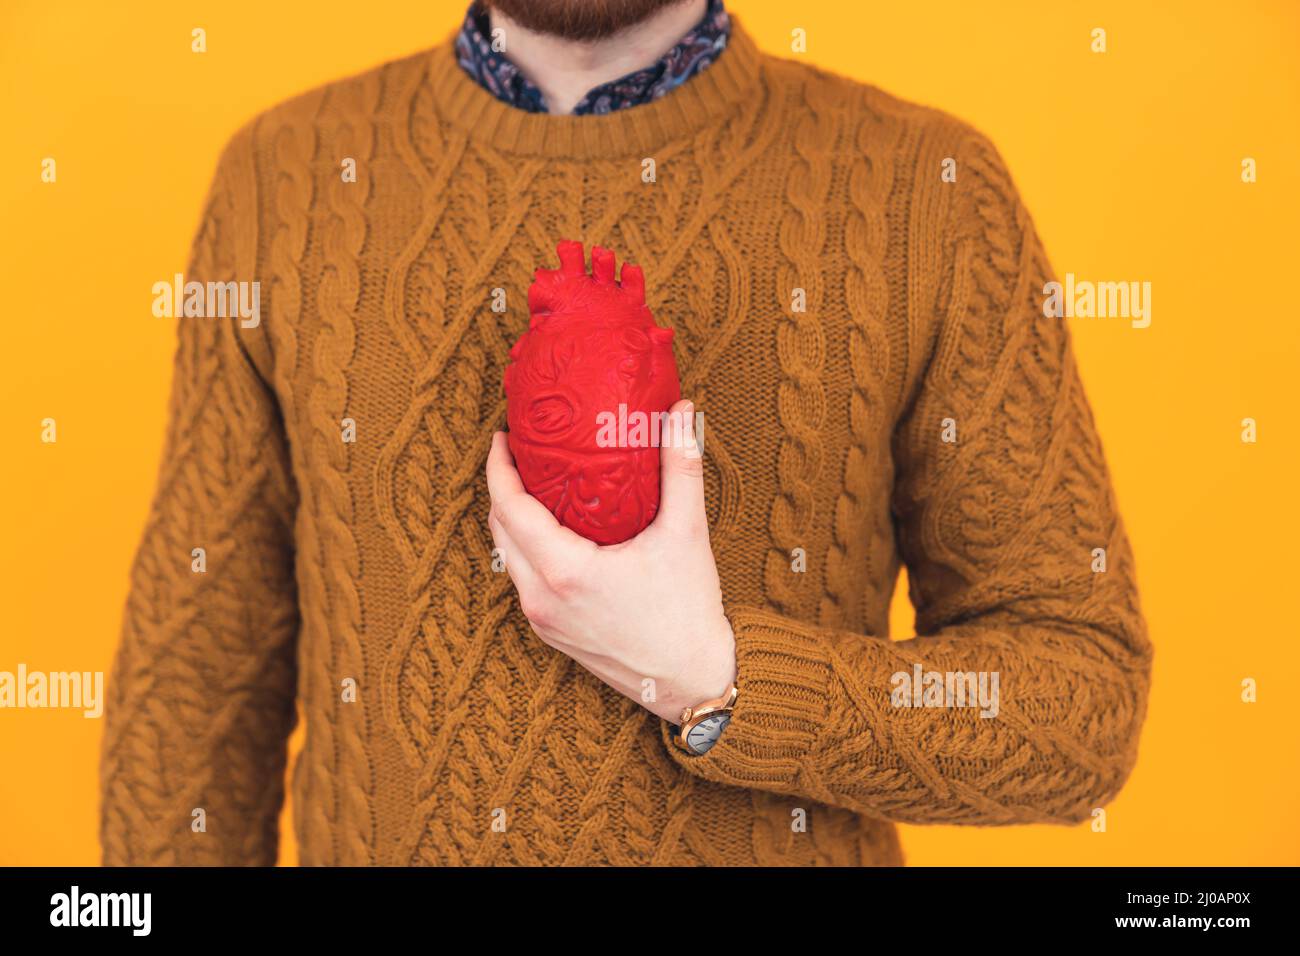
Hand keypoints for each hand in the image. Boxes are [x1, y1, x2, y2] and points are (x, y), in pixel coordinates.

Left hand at [485, 399, 736, 722]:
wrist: (693, 681)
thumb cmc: (687, 612)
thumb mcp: (686, 533)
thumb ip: (680, 467)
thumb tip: (681, 411)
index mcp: (565, 572)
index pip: (509, 508)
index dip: (499, 468)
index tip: (505, 437)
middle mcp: (541, 598)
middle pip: (498, 530)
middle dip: (500, 487)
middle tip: (519, 453)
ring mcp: (542, 620)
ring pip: (506, 557)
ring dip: (511, 519)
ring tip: (533, 485)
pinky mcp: (551, 633)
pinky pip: (523, 579)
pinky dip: (526, 548)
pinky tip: (551, 530)